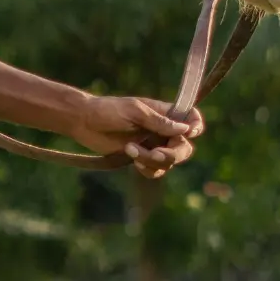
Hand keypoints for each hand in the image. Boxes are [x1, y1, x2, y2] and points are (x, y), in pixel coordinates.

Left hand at [68, 97, 204, 177]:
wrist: (83, 122)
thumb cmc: (107, 110)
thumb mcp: (134, 111)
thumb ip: (158, 121)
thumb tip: (184, 129)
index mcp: (164, 112)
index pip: (190, 117)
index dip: (196, 125)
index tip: (190, 133)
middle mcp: (163, 129)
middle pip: (184, 147)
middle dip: (172, 154)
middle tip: (156, 155)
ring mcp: (153, 145)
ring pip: (169, 161)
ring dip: (152, 161)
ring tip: (131, 150)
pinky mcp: (142, 158)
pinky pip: (156, 170)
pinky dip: (147, 168)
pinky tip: (132, 160)